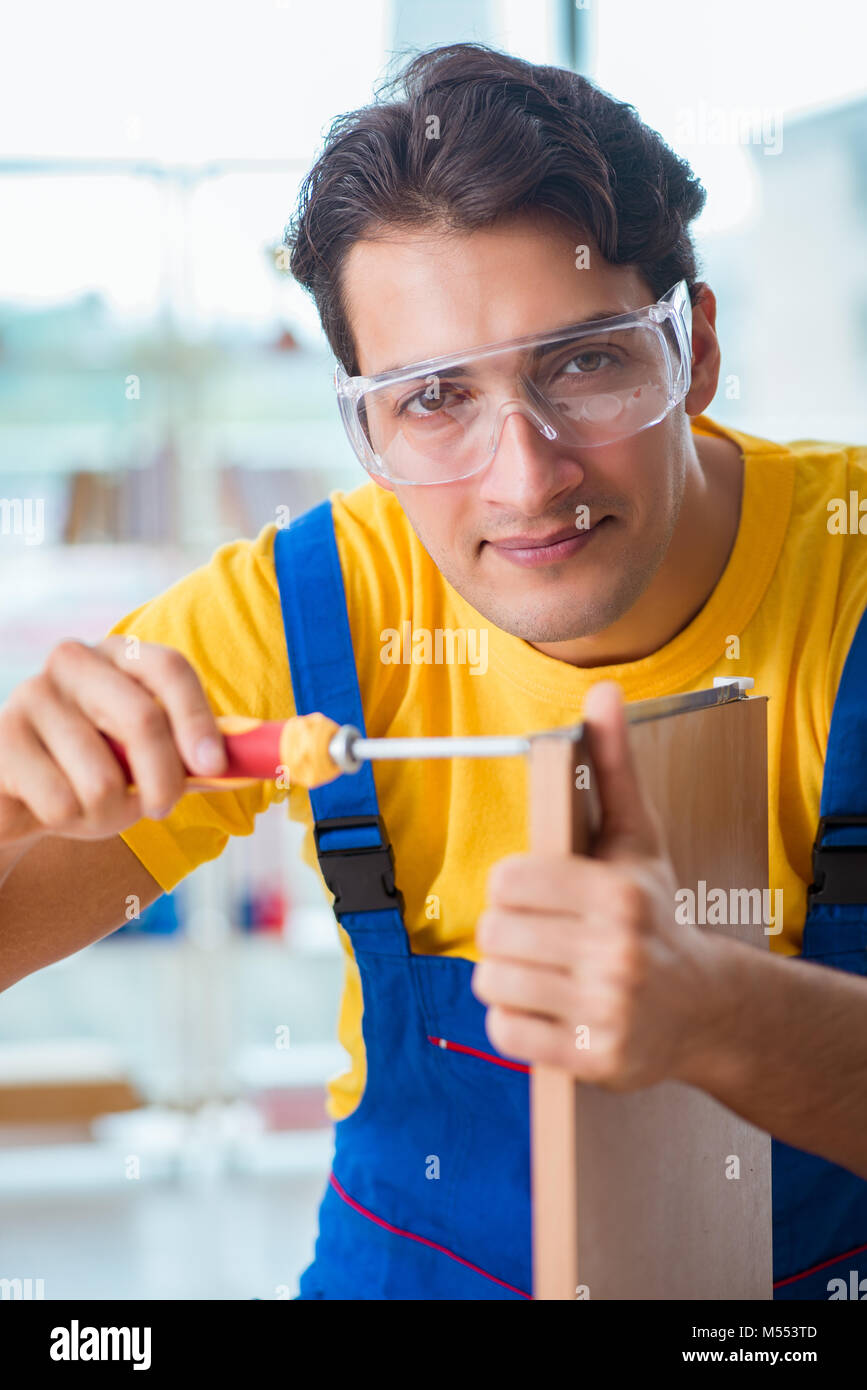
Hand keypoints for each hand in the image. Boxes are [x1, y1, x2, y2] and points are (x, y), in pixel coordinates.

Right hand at [0, 638, 225, 844]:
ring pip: (100, 778)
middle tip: (163, 809)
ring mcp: (30, 696)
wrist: (16, 797)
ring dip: (106, 813)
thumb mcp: (149, 766)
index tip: (214, 766)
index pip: (170, 669)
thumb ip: (196, 763)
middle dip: (164, 780)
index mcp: (120, 656)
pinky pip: (59, 801)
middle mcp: (74, 661)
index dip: (197, 718)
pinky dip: (66, 821)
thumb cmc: (92, 775)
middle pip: (141, 718)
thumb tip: (257, 767)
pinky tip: (48, 807)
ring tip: (88, 806)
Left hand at [472, 680, 718, 1089]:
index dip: (512, 888)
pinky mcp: (595, 1057)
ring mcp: (608, 1010)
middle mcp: (616, 953)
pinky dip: (516, 1022)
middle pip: (494, 935)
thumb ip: (610, 766)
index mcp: (617, 895)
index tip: (534, 894)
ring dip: (507, 977)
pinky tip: (547, 1007)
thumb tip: (602, 692)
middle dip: (506, 935)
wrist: (704, 1008)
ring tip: (541, 971)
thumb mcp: (635, 840)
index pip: (507, 882)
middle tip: (536, 937)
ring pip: (494, 983)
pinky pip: (507, 1033)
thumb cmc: (653, 915)